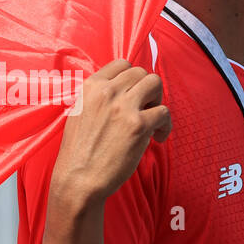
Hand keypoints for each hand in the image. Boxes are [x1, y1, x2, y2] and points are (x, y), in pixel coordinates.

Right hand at [50, 59, 170, 208]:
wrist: (78, 179)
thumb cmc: (78, 152)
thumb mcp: (79, 113)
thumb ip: (98, 99)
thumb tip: (122, 94)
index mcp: (91, 87)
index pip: (121, 64)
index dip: (132, 78)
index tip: (134, 93)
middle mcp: (108, 92)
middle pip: (141, 72)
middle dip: (147, 89)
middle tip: (146, 108)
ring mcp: (124, 107)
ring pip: (155, 84)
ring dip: (158, 100)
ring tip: (153, 120)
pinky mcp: (138, 125)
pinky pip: (164, 112)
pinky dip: (165, 125)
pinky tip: (158, 138)